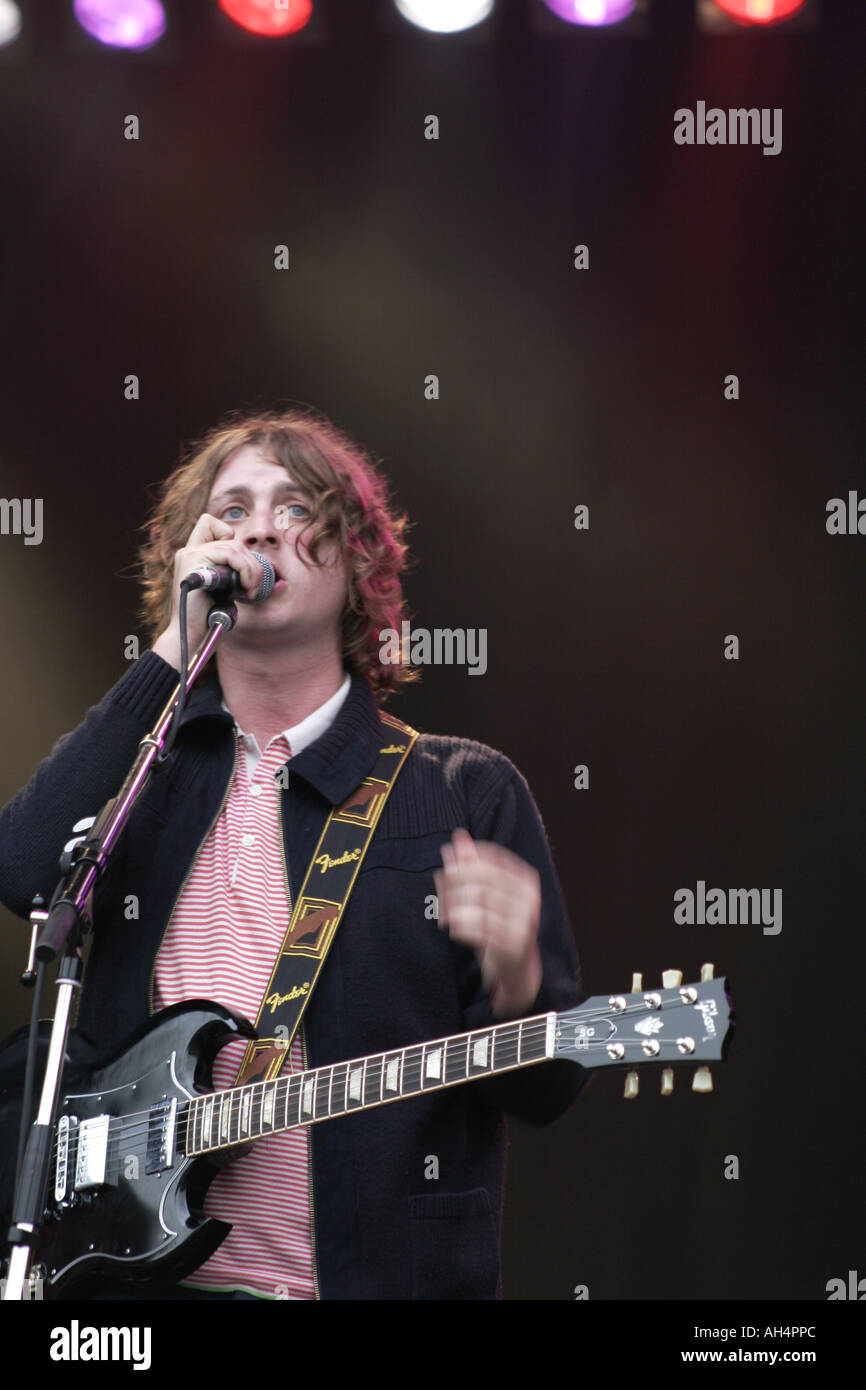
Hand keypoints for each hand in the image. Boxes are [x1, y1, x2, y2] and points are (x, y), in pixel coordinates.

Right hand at [152, 513, 268, 669]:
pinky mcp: (193, 564)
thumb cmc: (208, 616)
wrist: (190, 635)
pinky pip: (230, 554)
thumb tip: (258, 565)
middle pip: (231, 538)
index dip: (228, 536)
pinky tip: (244, 590)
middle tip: (253, 587)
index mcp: (192, 554)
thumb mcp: (222, 587)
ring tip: (250, 591)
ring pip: (234, 546)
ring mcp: (189, 556)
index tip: (237, 567)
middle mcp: (188, 551)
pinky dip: (245, 571)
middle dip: (250, 563)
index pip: (209, 523)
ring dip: (250, 570)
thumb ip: (231, 571)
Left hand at [434, 828, 542, 1018]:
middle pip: (480, 880)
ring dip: (452, 908)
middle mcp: (530, 898)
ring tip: (443, 915)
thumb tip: (458, 838)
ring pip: (477, 903)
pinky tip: (453, 929)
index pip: (488, 857)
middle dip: (453, 885)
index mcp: (525, 878)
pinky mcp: (515, 945)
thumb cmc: (497, 923)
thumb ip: (471, 864)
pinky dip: (460, 927)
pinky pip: (479, 929)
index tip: (444, 871)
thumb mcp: (484, 892)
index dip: (461, 862)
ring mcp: (526, 922)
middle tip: (438, 896)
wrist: (516, 968)